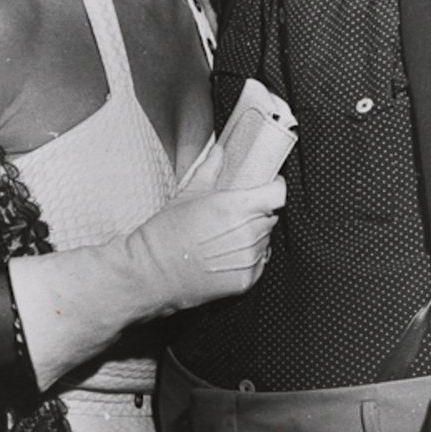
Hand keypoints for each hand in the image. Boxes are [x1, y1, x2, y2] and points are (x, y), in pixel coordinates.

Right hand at [108, 178, 284, 317]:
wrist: (152, 272)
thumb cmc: (165, 234)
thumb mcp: (187, 195)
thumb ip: (209, 169)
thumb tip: (217, 152)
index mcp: (237, 206)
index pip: (278, 193)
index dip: (274, 187)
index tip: (267, 186)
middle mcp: (248, 233)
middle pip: (271, 217)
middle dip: (257, 213)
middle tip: (233, 216)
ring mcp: (249, 258)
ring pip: (265, 240)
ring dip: (252, 237)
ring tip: (223, 238)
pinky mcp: (246, 279)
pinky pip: (258, 263)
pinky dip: (246, 258)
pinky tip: (222, 256)